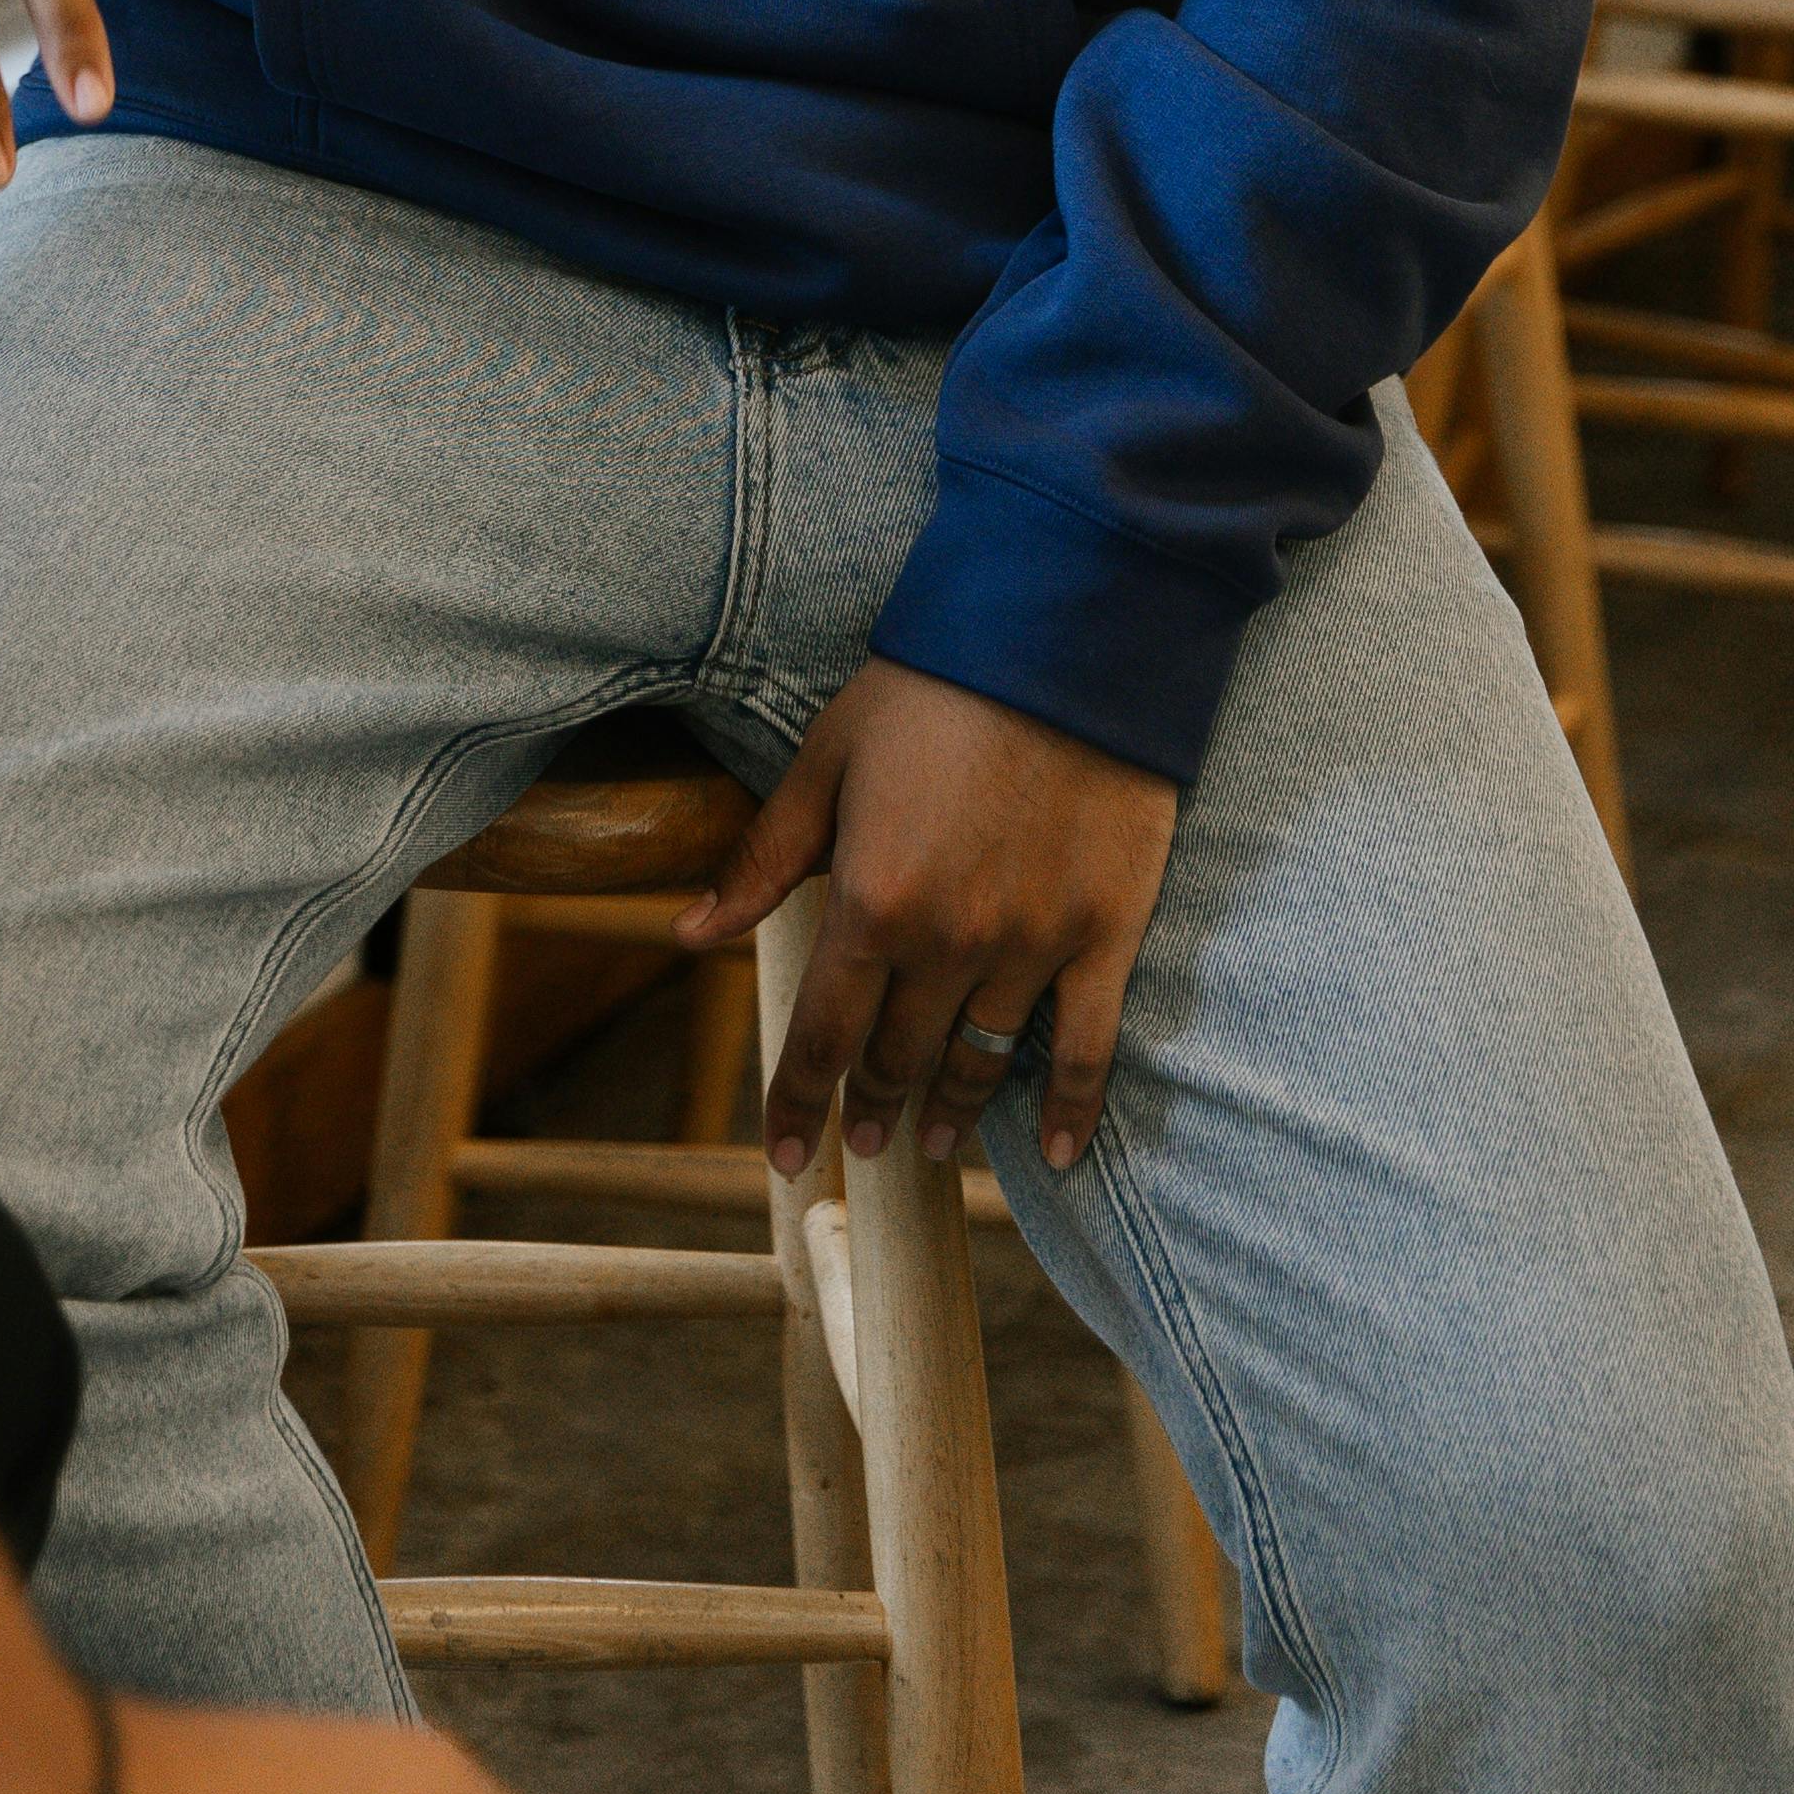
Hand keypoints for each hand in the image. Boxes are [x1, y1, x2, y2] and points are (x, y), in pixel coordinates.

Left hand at [680, 659, 1177, 1181]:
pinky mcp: (1103, 933)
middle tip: (863, 1137)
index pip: (821, 1034)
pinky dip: (1072, 1111)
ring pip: (983, 1060)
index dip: (797, 1103)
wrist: (1063, 634)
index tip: (784, 1158)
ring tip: (933, 1142)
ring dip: (952, 1111)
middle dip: (871, 1102)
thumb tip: (689, 933)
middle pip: (899, 1054)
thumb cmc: (932, 686)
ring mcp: (1032, 944)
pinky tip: (1057, 1157)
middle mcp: (949, 941)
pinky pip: (1087, 1048)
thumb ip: (763, 859)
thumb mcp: (827, 759)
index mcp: (871, 899)